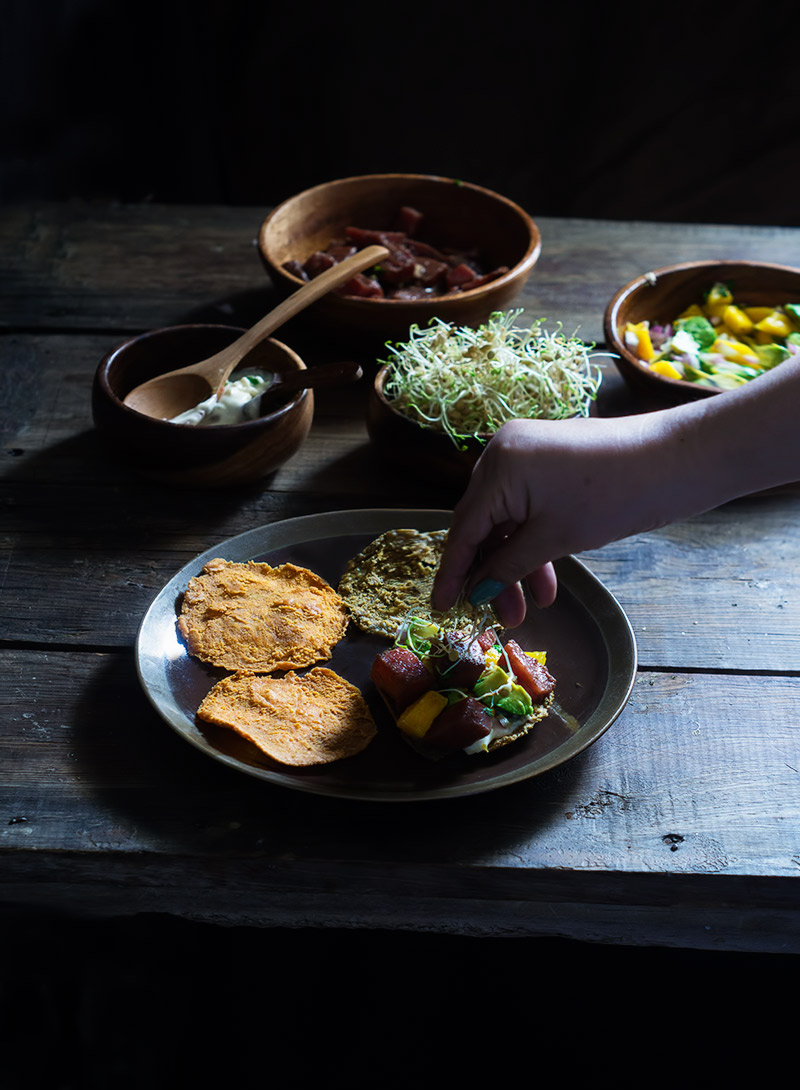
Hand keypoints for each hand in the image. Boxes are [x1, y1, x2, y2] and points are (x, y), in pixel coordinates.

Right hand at [432, 413, 676, 626]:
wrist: (675, 460)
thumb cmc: (615, 497)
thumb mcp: (555, 539)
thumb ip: (507, 566)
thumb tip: (476, 591)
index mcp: (497, 466)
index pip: (462, 528)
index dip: (453, 572)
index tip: (442, 607)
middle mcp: (502, 452)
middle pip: (482, 522)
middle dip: (490, 572)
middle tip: (502, 615)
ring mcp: (525, 451)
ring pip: (506, 517)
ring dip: (515, 561)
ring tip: (531, 606)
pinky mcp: (547, 458)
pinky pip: (525, 504)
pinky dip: (532, 539)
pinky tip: (545, 578)